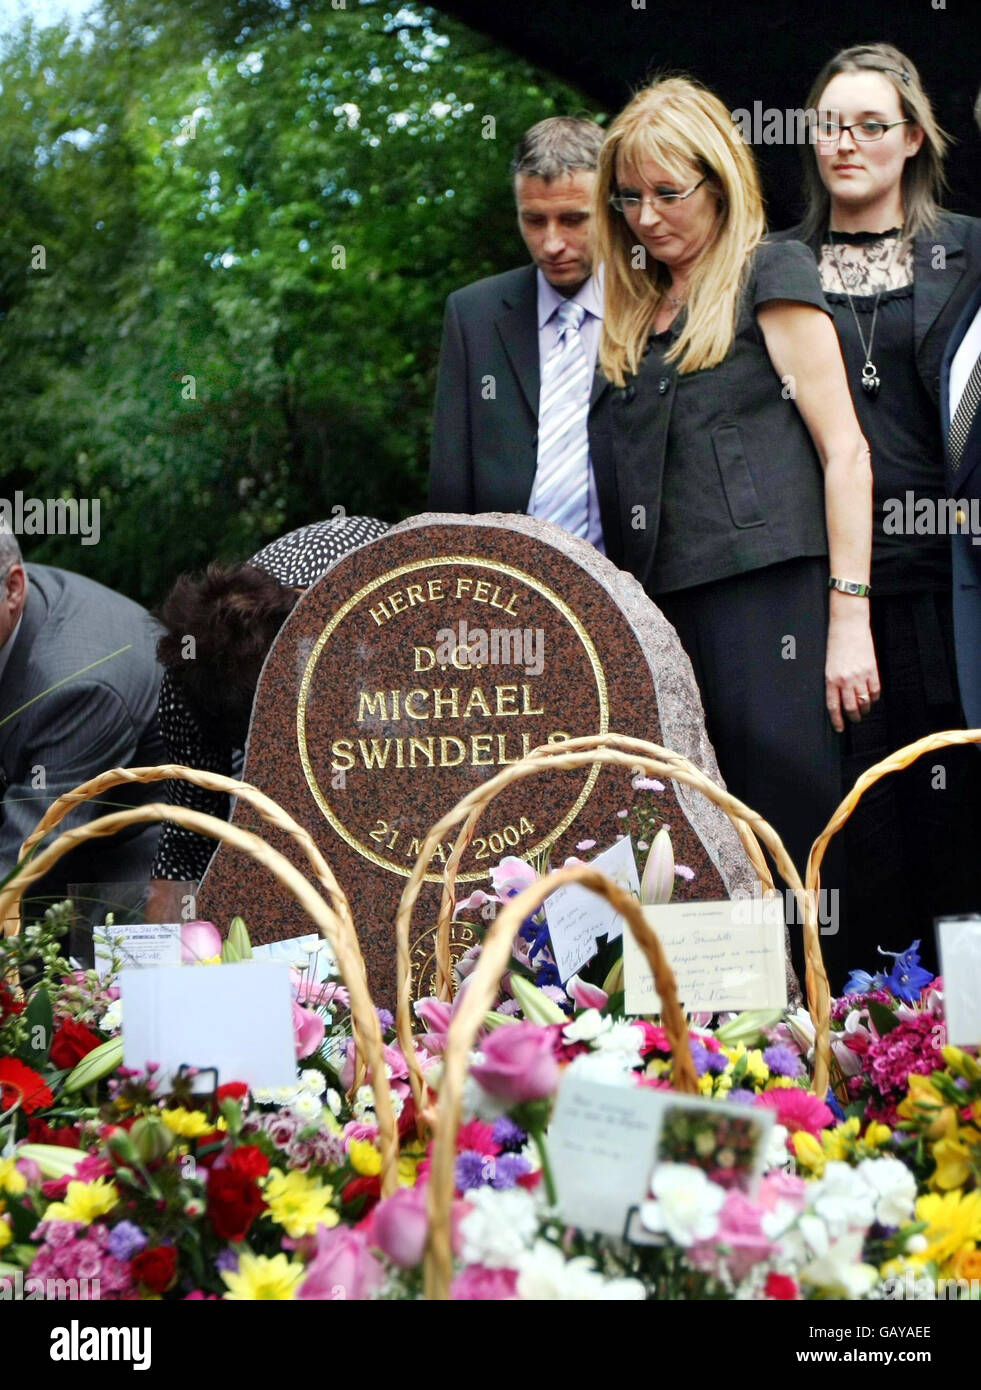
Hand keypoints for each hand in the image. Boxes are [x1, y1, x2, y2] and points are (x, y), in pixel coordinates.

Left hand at [825, 606, 880, 733]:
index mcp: (831, 679)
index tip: (839, 728)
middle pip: (851, 708)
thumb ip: (834, 683)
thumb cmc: (836, 644)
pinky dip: (874, 698)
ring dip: (864, 710)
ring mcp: (860, 676)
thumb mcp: (829, 666)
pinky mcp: (872, 670)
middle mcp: (845, 680)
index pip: (834, 706)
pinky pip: (875, 691)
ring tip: (863, 711)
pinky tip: (872, 698)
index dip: (837, 720)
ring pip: (864, 702)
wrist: (848, 626)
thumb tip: (840, 699)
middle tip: (854, 720)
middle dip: (853, 718)